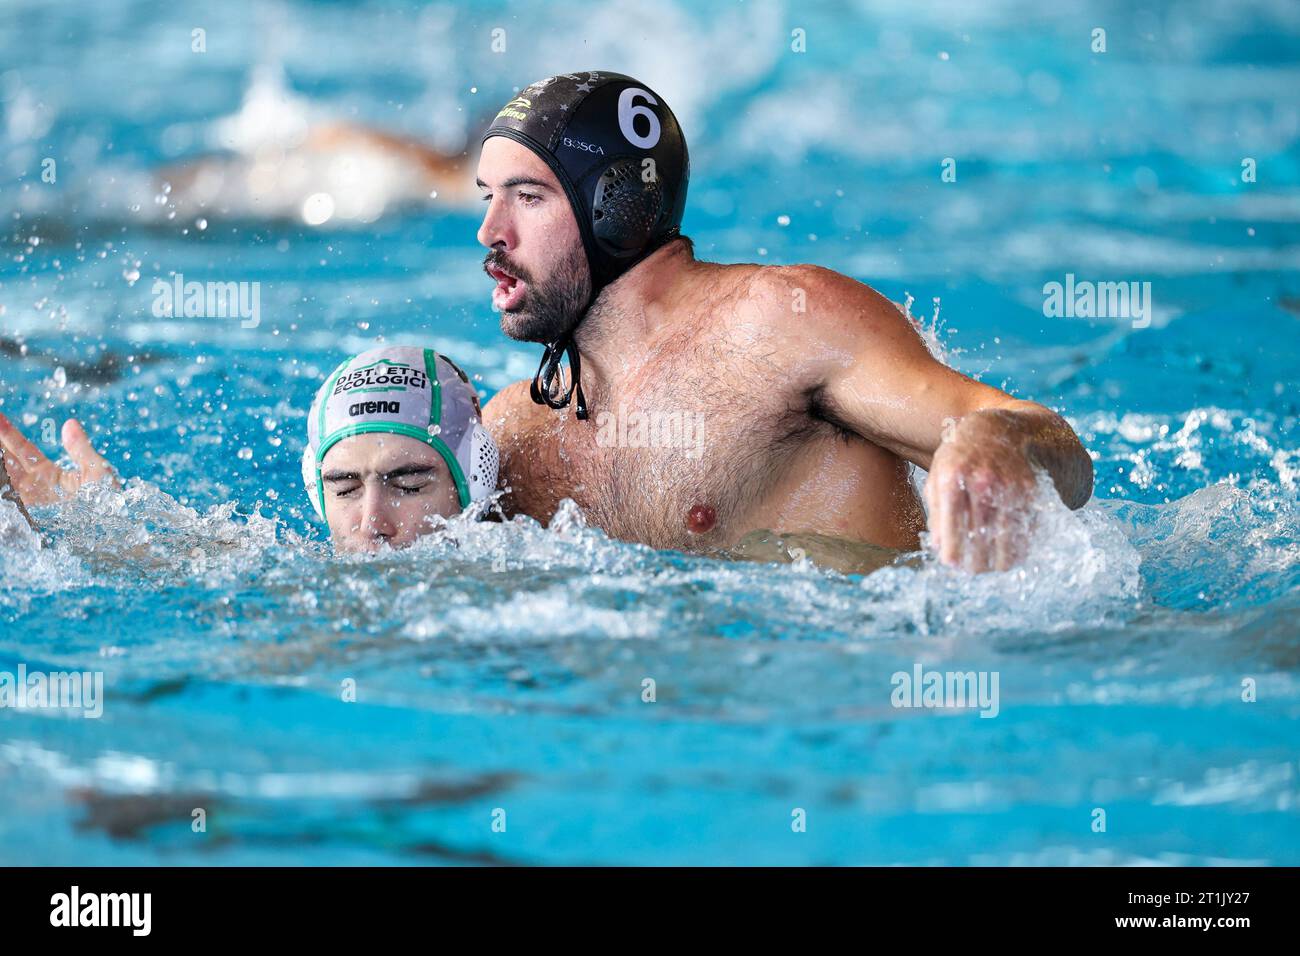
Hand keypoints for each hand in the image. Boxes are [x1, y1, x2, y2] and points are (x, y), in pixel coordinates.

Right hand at [0, 412, 119, 507]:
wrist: (110, 534)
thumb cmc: (108, 503)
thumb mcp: (97, 472)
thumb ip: (81, 449)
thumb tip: (69, 423)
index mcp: (48, 473)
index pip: (22, 449)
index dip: (7, 433)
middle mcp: (34, 487)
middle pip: (5, 462)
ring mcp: (27, 504)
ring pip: (3, 480)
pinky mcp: (24, 519)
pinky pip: (8, 504)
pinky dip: (2, 492)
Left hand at [924, 412, 1038, 572]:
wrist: (1000, 429)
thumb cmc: (961, 456)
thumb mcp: (939, 475)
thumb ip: (936, 510)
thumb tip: (938, 548)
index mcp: (952, 478)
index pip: (952, 527)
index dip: (952, 552)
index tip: (952, 565)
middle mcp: (981, 482)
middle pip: (979, 537)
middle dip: (975, 562)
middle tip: (972, 570)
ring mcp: (1009, 486)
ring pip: (1006, 538)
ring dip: (1000, 560)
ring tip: (992, 568)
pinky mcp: (1031, 490)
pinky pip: (1027, 528)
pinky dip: (1021, 546)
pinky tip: (1013, 555)